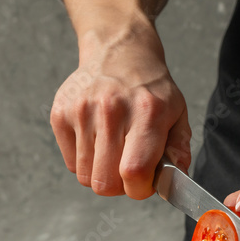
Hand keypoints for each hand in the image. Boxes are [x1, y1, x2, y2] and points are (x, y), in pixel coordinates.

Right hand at [49, 22, 190, 198]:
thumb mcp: (177, 112)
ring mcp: (81, 111)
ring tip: (112, 151)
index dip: (139, 189)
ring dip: (100, 173)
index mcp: (146, 112)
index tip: (144, 182)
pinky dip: (84, 160)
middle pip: (104, 181)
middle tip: (127, 169)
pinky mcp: (60, 113)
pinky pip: (70, 162)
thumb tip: (175, 180)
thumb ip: (179, 149)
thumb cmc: (149, 88)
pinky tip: (96, 140)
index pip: (134, 172)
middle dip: (119, 186)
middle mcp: (111, 110)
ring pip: (85, 176)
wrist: (118, 52)